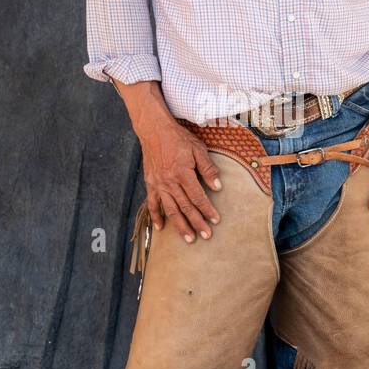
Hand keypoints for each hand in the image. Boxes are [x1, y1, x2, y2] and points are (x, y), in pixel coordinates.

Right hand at [137, 119, 222, 242]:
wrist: (154, 130)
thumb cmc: (178, 138)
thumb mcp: (198, 149)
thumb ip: (208, 168)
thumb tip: (218, 186)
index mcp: (183, 173)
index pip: (198, 197)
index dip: (208, 210)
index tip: (216, 220)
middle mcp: (169, 182)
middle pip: (185, 207)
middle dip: (197, 223)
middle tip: (206, 235)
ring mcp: (158, 184)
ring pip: (170, 210)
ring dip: (180, 226)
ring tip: (188, 238)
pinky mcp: (150, 184)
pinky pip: (152, 204)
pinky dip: (156, 216)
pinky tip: (160, 228)